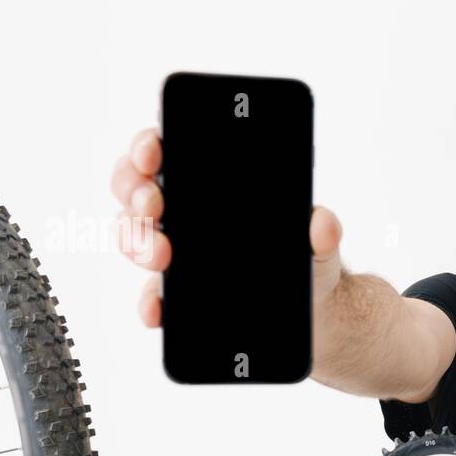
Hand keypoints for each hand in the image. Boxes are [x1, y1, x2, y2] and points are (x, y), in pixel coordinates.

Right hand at [110, 129, 341, 326]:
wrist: (312, 311)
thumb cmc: (306, 258)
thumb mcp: (319, 241)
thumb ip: (322, 230)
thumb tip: (323, 223)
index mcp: (212, 180)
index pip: (167, 147)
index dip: (149, 143)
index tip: (154, 152)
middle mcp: (182, 208)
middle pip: (134, 185)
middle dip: (135, 190)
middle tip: (155, 206)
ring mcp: (172, 248)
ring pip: (132, 233)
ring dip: (136, 241)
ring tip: (161, 256)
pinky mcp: (174, 292)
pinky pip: (150, 294)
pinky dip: (150, 302)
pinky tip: (158, 310)